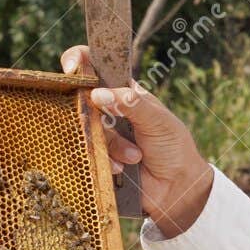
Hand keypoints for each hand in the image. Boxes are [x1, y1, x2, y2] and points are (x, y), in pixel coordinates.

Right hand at [60, 45, 214, 236]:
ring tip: (136, 155)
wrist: (177, 188)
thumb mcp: (158, 120)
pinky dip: (107, 161)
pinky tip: (125, 168)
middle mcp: (107, 111)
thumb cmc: (173, 148)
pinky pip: (87, 154)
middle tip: (108, 122)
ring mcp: (100, 135)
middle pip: (81, 100)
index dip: (79, 60)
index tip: (72, 67)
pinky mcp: (96, 158)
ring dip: (112, 144)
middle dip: (92, 112)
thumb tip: (98, 94)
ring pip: (86, 130)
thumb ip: (131, 104)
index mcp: (123, 92)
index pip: (95, 67)